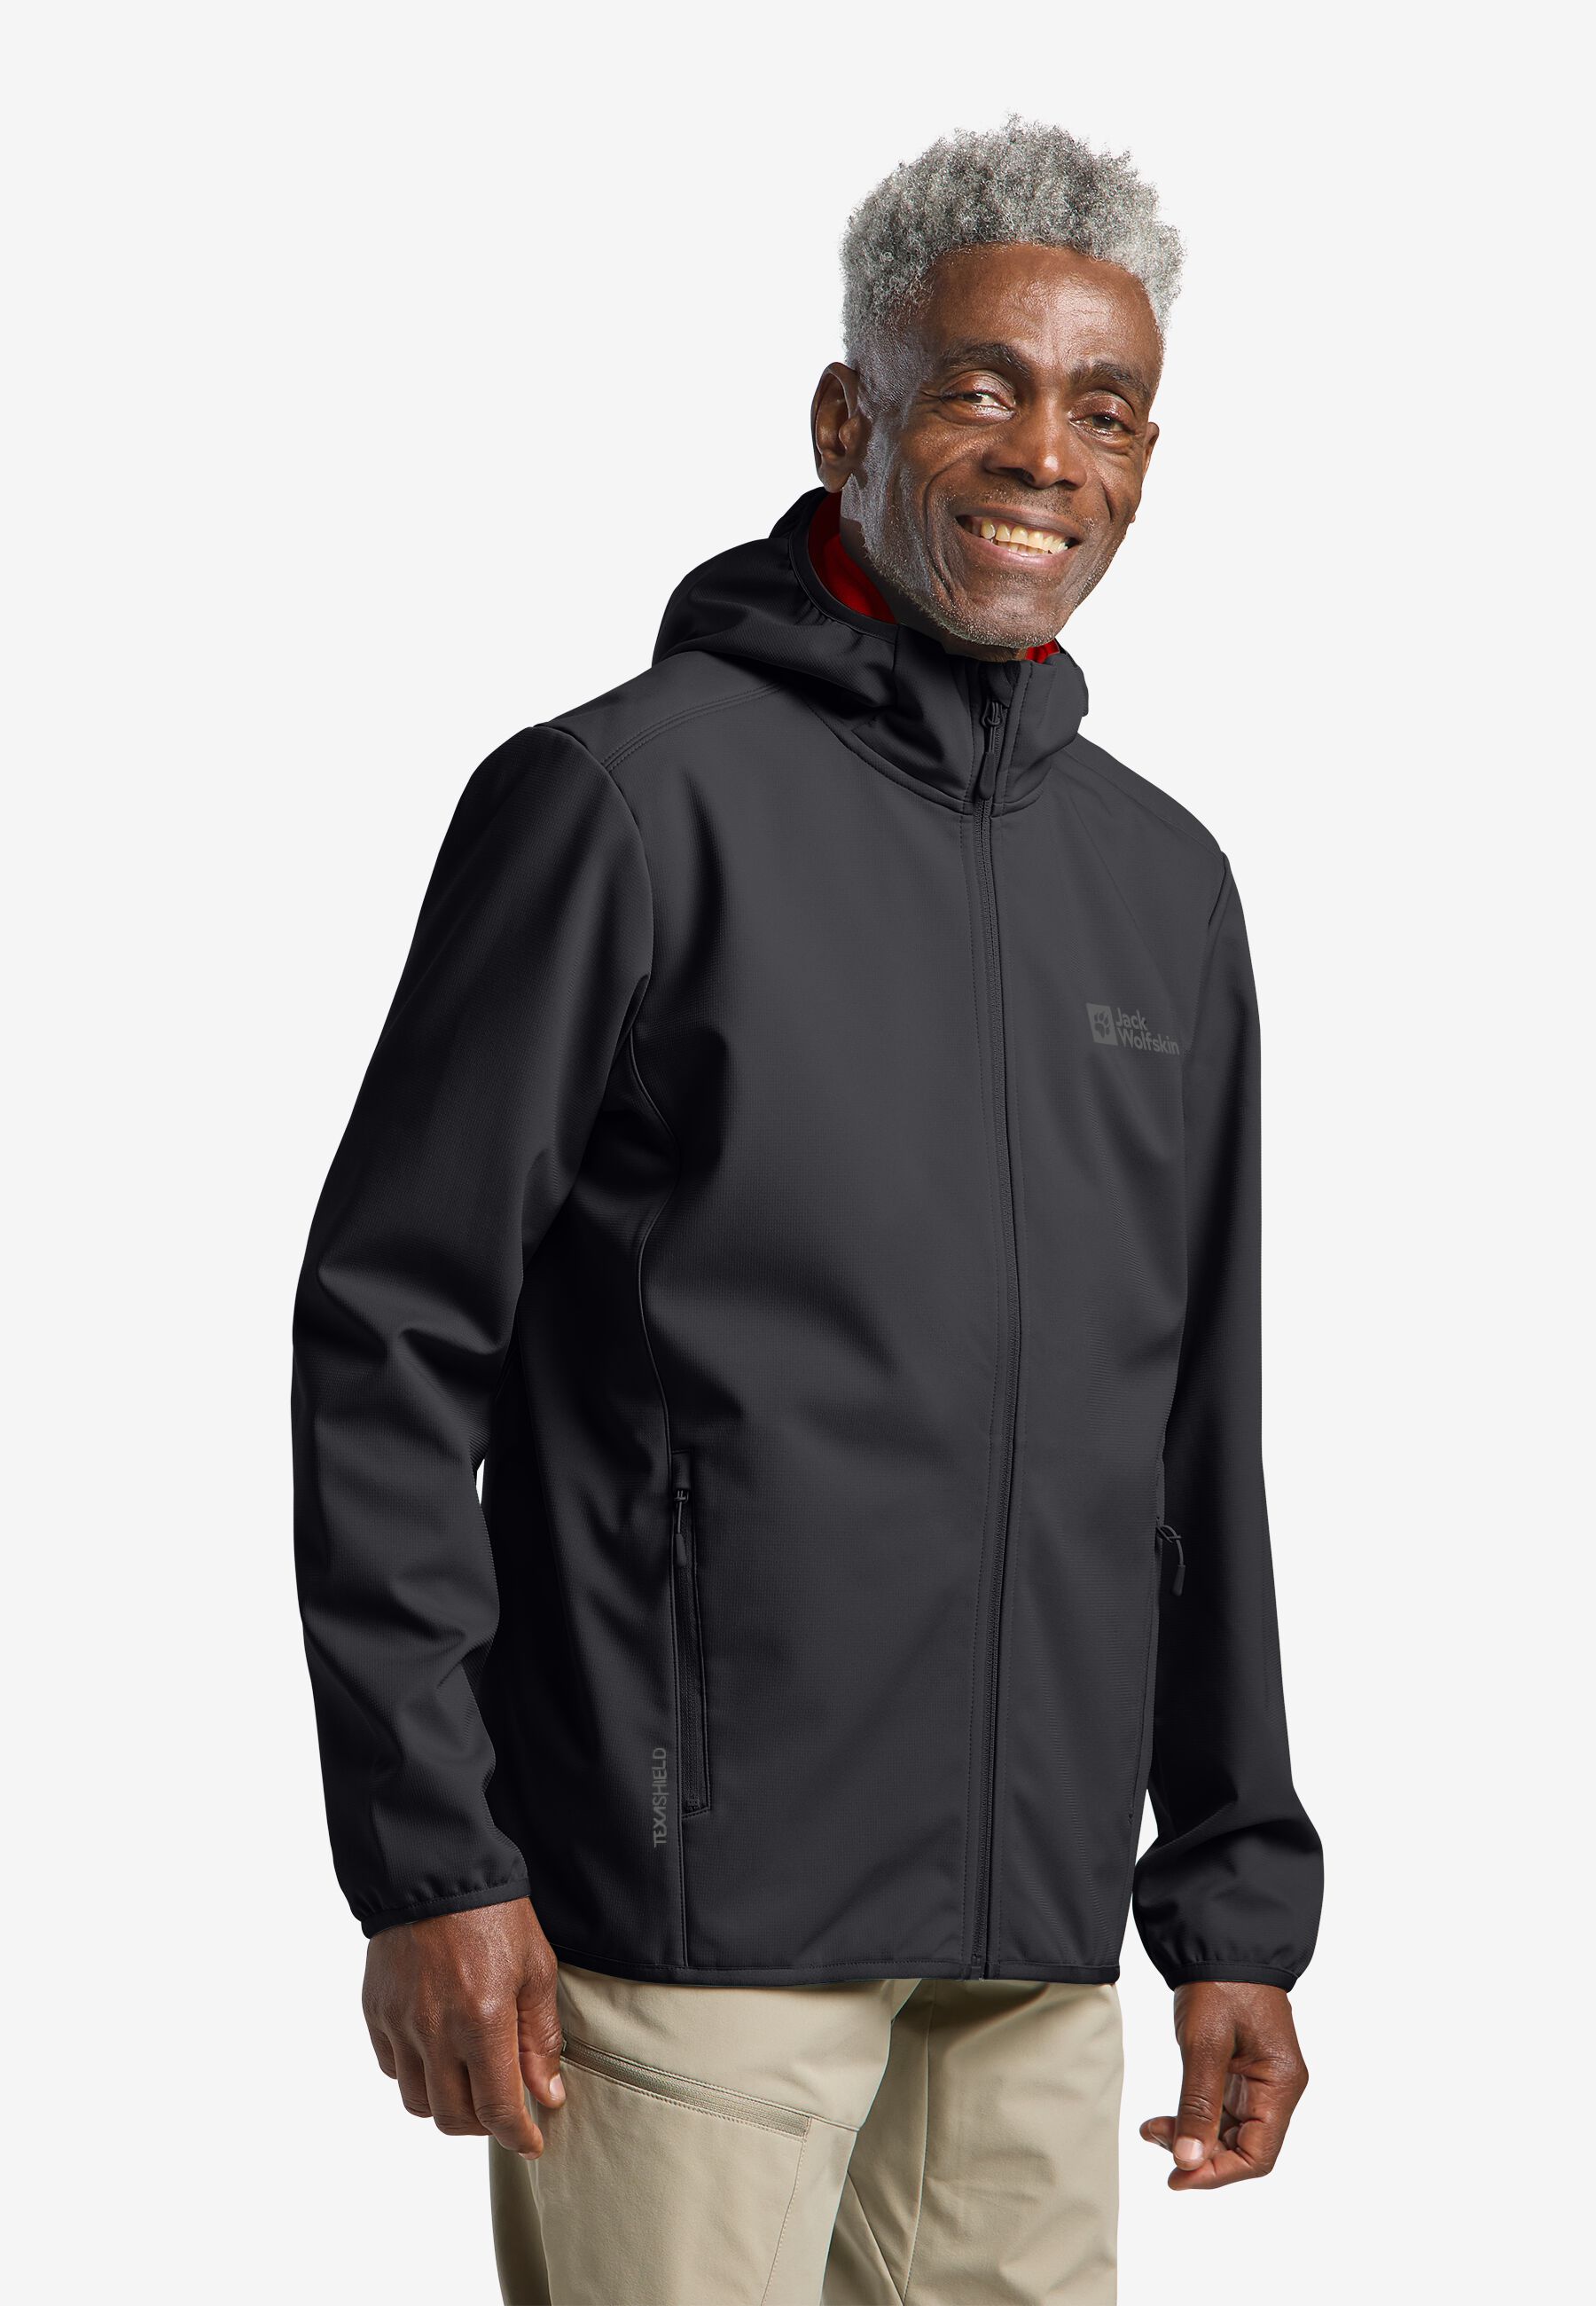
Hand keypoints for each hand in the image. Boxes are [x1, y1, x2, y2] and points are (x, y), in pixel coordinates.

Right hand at [362, 1899, 564, 2157]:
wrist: (435, 1872)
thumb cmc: (494, 1914)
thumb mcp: (536, 1969)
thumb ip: (539, 2038)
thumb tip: (547, 2095)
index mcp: (482, 2021)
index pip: (497, 2108)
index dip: (517, 2136)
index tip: (532, 2143)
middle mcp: (434, 2031)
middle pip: (453, 2117)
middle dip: (483, 2125)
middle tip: (504, 2110)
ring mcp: (399, 2024)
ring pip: (418, 2102)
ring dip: (447, 2104)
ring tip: (470, 2082)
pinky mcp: (376, 2012)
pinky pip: (392, 2068)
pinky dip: (415, 2074)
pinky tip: (437, 2052)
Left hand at [1139, 1980, 1307, 2189]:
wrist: (1219, 1939)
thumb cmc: (1220, 1983)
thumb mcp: (1204, 2044)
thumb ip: (1198, 2104)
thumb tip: (1188, 2160)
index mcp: (1281, 2083)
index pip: (1259, 2155)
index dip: (1219, 2174)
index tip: (1178, 2178)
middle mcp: (1277, 2088)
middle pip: (1245, 2148)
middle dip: (1201, 2155)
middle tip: (1157, 2147)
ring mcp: (1260, 2080)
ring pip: (1230, 2132)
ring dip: (1193, 2138)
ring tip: (1152, 2130)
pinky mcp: (1242, 2070)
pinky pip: (1222, 2110)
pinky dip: (1194, 2118)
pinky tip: (1164, 2119)